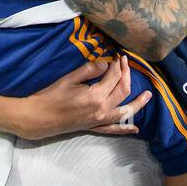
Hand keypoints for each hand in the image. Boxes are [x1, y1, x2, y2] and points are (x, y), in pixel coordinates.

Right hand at [17, 55, 150, 139]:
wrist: (38, 118)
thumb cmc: (50, 96)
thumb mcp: (69, 79)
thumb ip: (89, 70)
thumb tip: (105, 63)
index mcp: (95, 95)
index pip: (113, 76)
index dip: (117, 64)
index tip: (117, 56)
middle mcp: (101, 109)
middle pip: (122, 90)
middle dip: (126, 75)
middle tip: (125, 63)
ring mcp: (99, 120)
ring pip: (125, 111)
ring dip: (138, 103)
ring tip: (148, 96)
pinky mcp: (94, 127)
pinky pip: (113, 129)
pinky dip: (125, 128)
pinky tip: (135, 129)